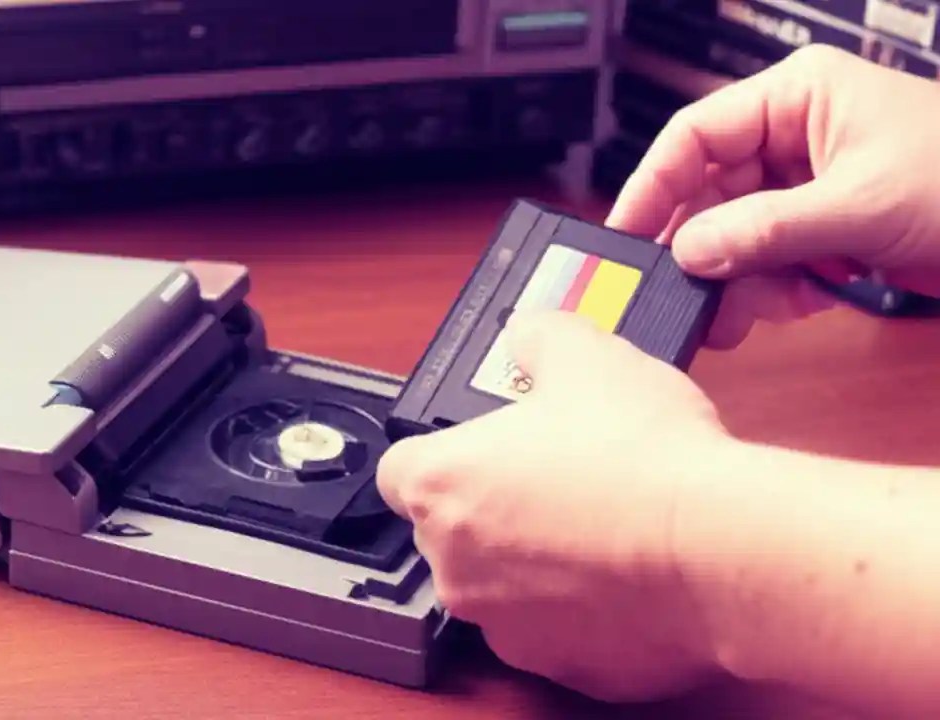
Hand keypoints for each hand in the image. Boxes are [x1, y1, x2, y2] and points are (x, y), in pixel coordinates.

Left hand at [377, 310, 729, 701]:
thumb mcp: (587, 356)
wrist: (721, 548)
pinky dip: (586, 608)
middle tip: (559, 474)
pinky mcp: (563, 667)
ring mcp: (505, 625)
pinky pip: (561, 630)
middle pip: (453, 529)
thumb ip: (539, 337)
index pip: (400, 470)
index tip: (484, 445)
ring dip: (539, 559)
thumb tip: (529, 334)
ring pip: (505, 585)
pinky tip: (631, 571)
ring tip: (605, 519)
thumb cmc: (645, 459)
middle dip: (498, 505)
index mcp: (440, 487)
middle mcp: (456, 566)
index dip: (443, 450)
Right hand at [607, 44, 939, 347]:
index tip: (625, 235)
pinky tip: (788, 304)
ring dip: (737, 278)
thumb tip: (689, 250)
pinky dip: (772, 288)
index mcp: (796, 97)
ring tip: (737, 315)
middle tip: (679, 294)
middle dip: (701, 248)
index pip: (695, 136)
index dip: (652, 186)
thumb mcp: (858, 205)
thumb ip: (763, 230)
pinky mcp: (828, 227)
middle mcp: (795, 136)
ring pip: (737, 234)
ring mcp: (810, 184)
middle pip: (711, 193)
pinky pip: (772, 258)